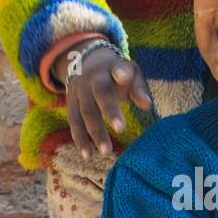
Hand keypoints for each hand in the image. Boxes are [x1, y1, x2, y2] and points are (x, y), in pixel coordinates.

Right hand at [53, 42, 152, 158]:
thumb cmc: (116, 73)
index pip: (117, 68)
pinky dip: (80, 139)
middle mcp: (93, 78)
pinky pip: (74, 122)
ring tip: (106, 152)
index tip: (123, 76)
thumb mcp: (130, 73)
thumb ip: (138, 88)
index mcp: (111, 68)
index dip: (121, 72)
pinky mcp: (70, 104)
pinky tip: (87, 155)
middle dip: (110, 111)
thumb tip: (147, 106)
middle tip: (121, 129)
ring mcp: (79, 91)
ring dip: (95, 132)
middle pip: (100, 94)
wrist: (84, 62)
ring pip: (85, 112)